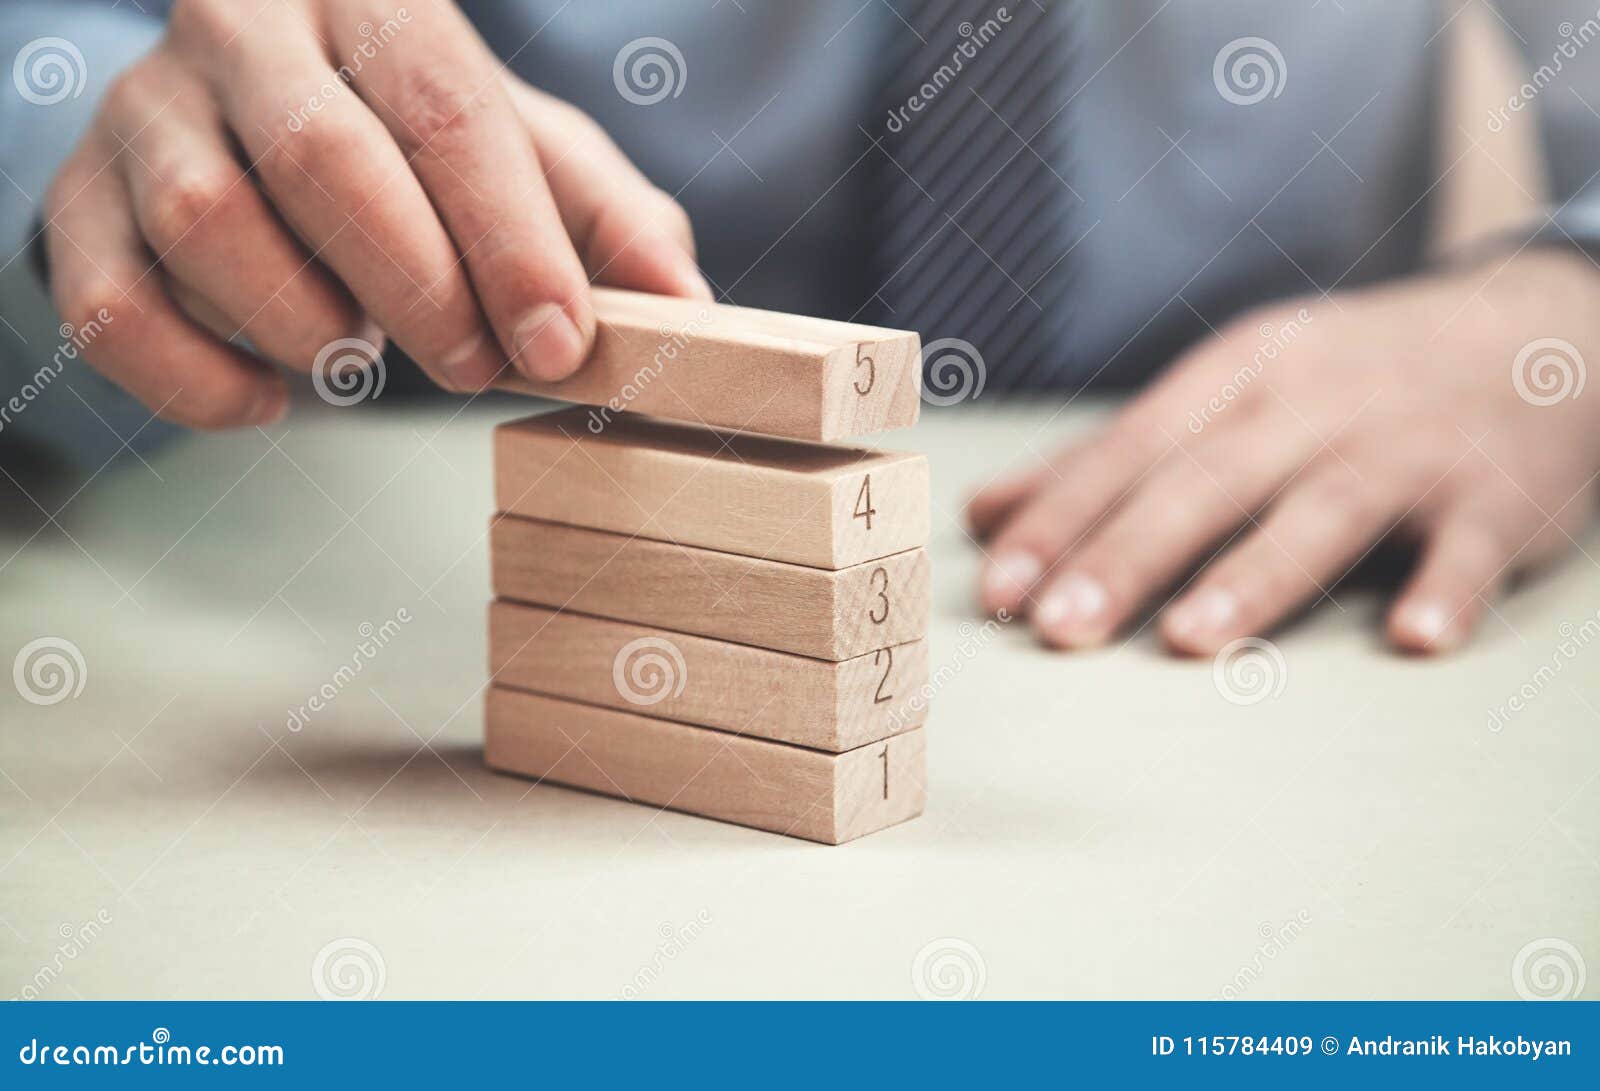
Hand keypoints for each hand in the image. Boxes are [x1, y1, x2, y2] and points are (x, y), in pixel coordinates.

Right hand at [43, 0, 708, 427]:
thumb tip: (687, 310)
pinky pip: (115, 312)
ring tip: (367, 358)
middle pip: (324, 160)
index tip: (560, 344)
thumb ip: (608, 219)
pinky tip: (271, 396)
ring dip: (309, 328)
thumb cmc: (414, 144)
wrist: (255, 120)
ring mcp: (146, 115)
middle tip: (478, 364)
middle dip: (421, 289)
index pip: (444, 109)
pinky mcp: (80, 206)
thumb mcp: (526, 155)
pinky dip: (203, 384)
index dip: (511, 240)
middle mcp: (241, 32)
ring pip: (210, 230)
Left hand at [966, 249, 1599, 654]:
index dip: (1061, 519)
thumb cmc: (1350, 375)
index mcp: (1238, 378)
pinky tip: (1415, 637)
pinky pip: (1470, 542)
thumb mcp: (1231, 388)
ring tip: (1190, 638)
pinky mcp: (1495, 490)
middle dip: (1128, 554)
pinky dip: (1447, 585)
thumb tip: (986, 514)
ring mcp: (1407, 444)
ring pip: (1323, 509)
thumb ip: (1111, 457)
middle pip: (1207, 481)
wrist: (1535, 324)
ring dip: (1256, 574)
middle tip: (1060, 628)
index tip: (997, 585)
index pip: (1131, 451)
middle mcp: (1312, 405)